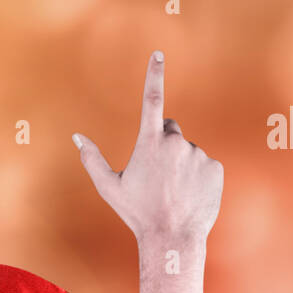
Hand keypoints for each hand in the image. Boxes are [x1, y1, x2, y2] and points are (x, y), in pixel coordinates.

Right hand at [74, 51, 222, 242]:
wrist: (173, 238)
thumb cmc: (137, 213)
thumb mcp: (109, 187)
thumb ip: (92, 159)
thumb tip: (77, 137)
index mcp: (149, 143)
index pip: (152, 100)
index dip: (154, 75)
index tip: (158, 54)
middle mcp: (176, 143)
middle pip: (169, 129)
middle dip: (162, 142)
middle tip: (155, 173)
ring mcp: (198, 154)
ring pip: (186, 150)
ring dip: (179, 164)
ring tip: (172, 191)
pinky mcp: (215, 168)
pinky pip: (203, 165)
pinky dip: (196, 176)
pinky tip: (188, 195)